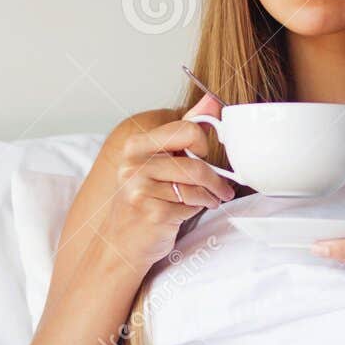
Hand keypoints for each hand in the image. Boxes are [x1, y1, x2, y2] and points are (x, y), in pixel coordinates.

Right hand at [102, 93, 235, 268]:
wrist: (121, 242)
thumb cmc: (145, 200)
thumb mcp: (159, 162)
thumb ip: (184, 131)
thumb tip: (211, 101)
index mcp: (136, 146)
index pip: (185, 129)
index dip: (204, 143)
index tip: (206, 155)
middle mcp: (134, 164)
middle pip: (195, 162)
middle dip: (215, 178)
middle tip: (223, 187)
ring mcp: (139, 189)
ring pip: (196, 186)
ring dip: (211, 196)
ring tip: (210, 200)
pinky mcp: (150, 212)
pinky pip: (190, 206)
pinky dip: (197, 210)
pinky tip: (190, 213)